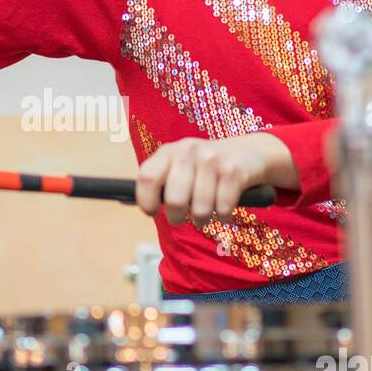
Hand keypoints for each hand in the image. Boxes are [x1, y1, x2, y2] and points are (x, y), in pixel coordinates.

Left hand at [135, 133, 296, 225]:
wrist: (249, 153)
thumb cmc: (204, 169)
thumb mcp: (178, 168)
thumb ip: (156, 182)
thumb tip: (122, 199)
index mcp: (168, 152)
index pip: (146, 177)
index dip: (145, 200)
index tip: (152, 212)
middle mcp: (188, 151)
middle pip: (175, 199)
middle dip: (177, 217)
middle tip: (181, 218)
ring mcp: (212, 159)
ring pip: (200, 208)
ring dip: (202, 219)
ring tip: (205, 214)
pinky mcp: (234, 170)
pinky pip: (222, 208)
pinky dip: (222, 215)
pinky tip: (224, 207)